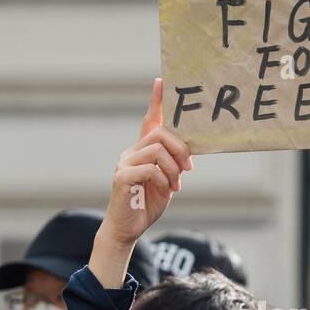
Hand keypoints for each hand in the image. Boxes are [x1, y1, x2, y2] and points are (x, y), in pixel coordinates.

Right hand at [91, 79, 193, 287]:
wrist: (128, 229)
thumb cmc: (147, 204)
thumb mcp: (166, 181)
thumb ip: (173, 164)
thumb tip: (188, 152)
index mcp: (142, 151)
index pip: (150, 120)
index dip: (157, 101)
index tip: (162, 80)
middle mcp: (131, 152)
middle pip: (161, 134)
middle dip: (180, 149)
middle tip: (188, 169)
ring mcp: (124, 163)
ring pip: (158, 151)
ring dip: (173, 169)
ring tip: (174, 186)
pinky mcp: (122, 177)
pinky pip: (150, 168)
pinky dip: (163, 180)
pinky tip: (165, 192)